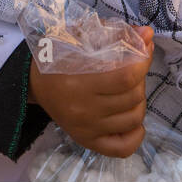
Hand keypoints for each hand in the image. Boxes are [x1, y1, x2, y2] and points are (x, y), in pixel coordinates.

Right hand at [27, 25, 154, 156]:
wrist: (35, 82)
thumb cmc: (57, 55)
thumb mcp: (79, 36)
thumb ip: (114, 33)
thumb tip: (147, 33)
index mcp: (79, 84)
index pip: (126, 78)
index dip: (143, 62)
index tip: (145, 48)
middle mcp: (84, 112)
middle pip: (132, 97)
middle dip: (141, 78)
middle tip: (133, 67)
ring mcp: (87, 130)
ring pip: (133, 119)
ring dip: (139, 100)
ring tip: (131, 88)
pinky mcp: (88, 142)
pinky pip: (123, 148)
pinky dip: (136, 134)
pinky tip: (132, 116)